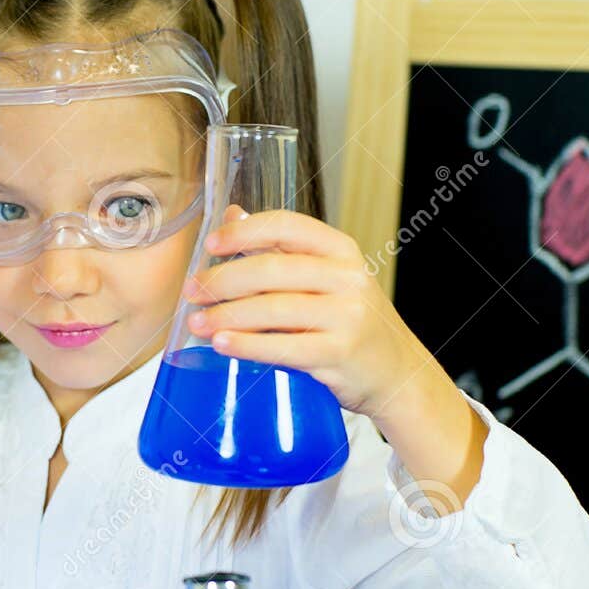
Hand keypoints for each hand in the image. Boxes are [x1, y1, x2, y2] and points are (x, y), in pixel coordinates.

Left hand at [180, 206, 437, 422]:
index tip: (210, 244)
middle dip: (223, 280)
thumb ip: (280, 249)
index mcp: (340, 250)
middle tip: (192, 292)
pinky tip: (222, 345)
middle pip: (272, 270)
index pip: (287, 226)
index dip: (244, 232)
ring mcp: (347, 316)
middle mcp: (347, 277)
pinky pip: (284, 347)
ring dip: (226, 316)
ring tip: (196, 323)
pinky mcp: (340, 353)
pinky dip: (248, 346)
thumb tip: (232, 215)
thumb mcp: (326, 277)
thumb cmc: (351, 322)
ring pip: (273, 309)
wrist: (396, 373)